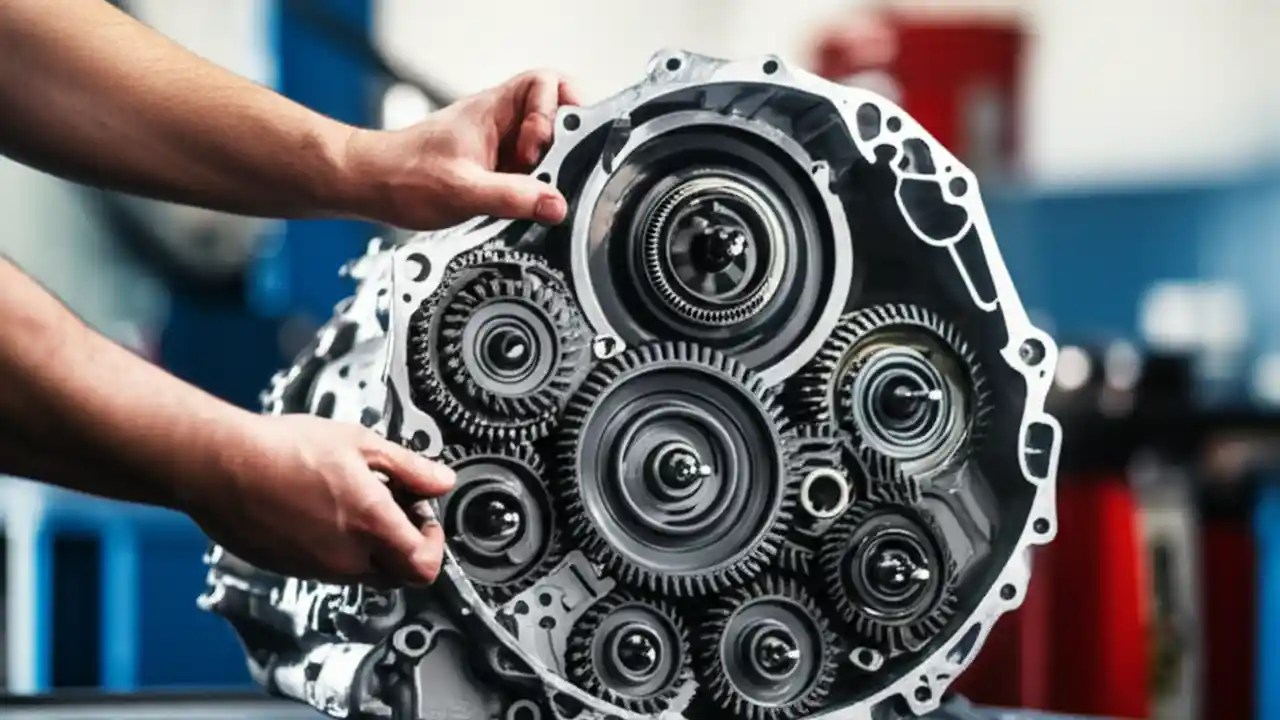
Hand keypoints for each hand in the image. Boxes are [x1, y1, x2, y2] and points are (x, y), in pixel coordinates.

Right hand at [188, 414, 455, 585]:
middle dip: (405, 545)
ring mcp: (317, 568)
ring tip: (352, 501)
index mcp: (370, 525)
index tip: (424, 518)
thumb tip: (442, 481)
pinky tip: (321, 509)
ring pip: (363, 572)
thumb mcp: (360, 444)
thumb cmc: (284, 449)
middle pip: (398, 574)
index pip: (425, 566)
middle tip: (394, 508)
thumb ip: (410, 467)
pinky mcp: (291, 569)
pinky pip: (329, 568)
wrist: (221, 465)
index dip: (433, 544)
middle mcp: (346, 558)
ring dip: (371, 546)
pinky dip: (337, 547)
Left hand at [341, 70, 581, 229]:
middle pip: (555, 113)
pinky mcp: (496, 167)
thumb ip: (512, 197)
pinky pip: (531, 170)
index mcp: (493, 109)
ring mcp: (499, 144)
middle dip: (560, 145)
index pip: (547, 83)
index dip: (554, 113)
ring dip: (546, 170)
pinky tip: (517, 201)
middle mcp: (500, 121)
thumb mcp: (463, 191)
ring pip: (546, 145)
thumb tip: (555, 205)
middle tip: (545, 171)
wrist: (372, 186)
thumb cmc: (403, 175)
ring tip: (530, 189)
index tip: (541, 148)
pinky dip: (533, 187)